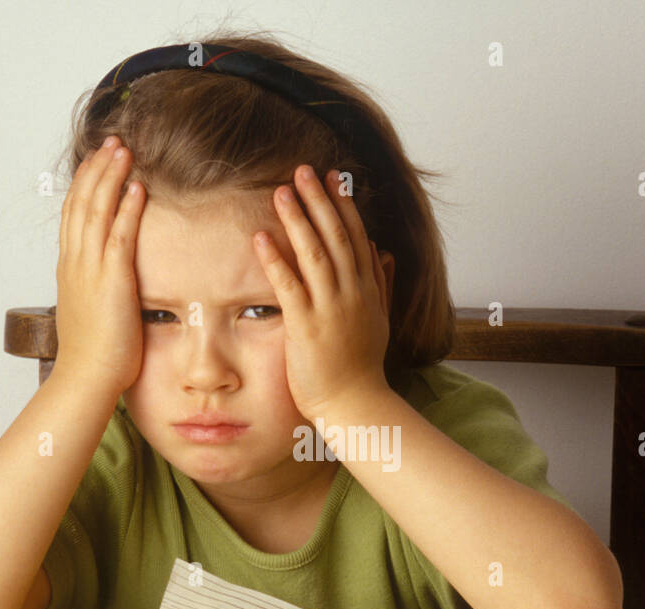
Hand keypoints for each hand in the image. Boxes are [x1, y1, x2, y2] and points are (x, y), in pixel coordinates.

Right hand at [54, 135, 147, 394]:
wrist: (86, 377)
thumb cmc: (94, 355)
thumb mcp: (91, 313)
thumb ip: (98, 291)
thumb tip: (108, 287)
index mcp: (70, 269)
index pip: (75, 215)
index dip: (86, 184)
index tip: (98, 162)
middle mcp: (75, 262)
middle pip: (82, 202)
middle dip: (97, 169)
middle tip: (112, 143)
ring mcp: (89, 269)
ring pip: (96, 210)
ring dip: (111, 177)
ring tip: (123, 151)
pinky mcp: (110, 280)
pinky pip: (118, 234)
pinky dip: (126, 207)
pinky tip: (137, 187)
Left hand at [253, 165, 390, 419]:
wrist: (356, 403)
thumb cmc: (362, 366)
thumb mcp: (378, 319)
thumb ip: (382, 283)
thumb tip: (384, 251)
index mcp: (367, 288)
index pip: (355, 236)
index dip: (342, 205)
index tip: (332, 177)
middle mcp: (352, 292)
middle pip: (335, 236)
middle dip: (318, 200)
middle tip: (303, 169)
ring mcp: (331, 308)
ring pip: (314, 253)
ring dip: (297, 220)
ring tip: (280, 191)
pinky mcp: (307, 327)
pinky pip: (289, 286)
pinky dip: (275, 260)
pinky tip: (260, 237)